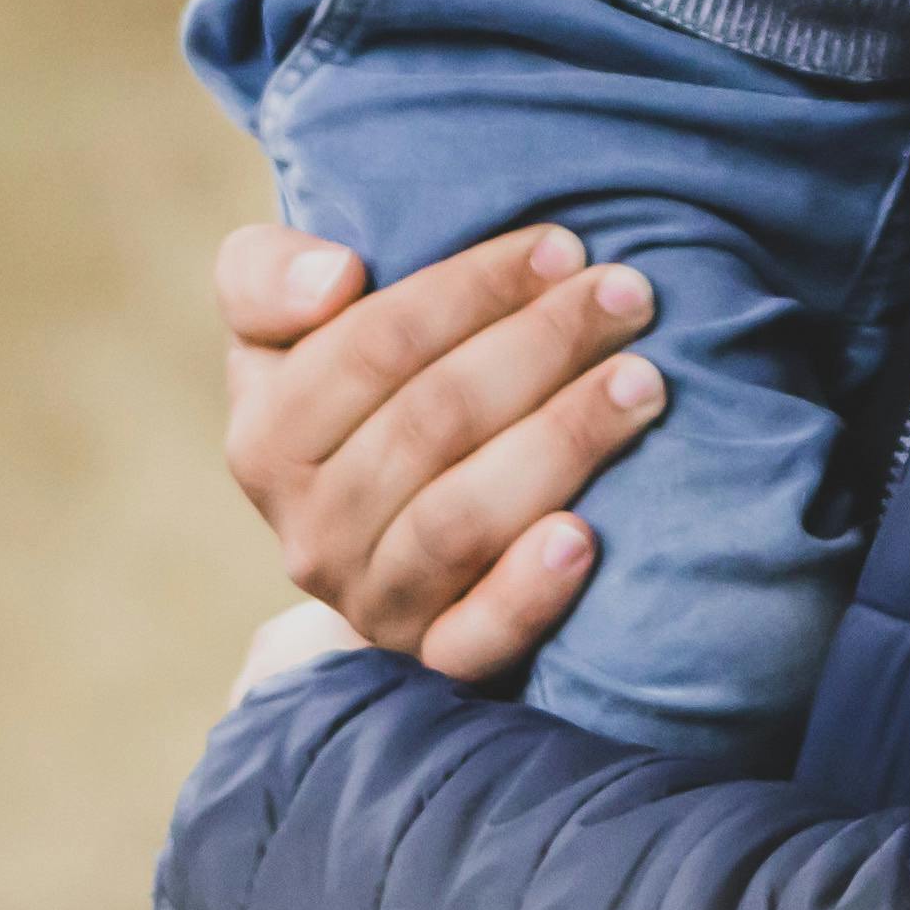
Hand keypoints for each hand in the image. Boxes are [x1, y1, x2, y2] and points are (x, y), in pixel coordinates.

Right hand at [215, 216, 669, 687]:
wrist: (379, 544)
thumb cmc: (351, 403)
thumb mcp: (283, 333)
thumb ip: (269, 278)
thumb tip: (336, 280)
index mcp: (266, 438)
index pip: (374, 346)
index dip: (473, 288)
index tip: (562, 246)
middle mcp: (308, 532)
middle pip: (433, 421)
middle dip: (541, 344)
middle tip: (628, 295)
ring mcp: (372, 604)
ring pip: (462, 517)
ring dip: (561, 441)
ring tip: (643, 382)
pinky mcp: (435, 663)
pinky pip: (477, 639)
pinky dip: (529, 592)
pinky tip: (586, 538)